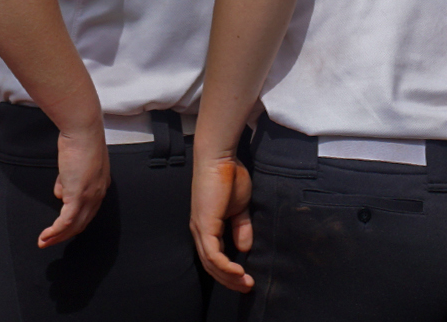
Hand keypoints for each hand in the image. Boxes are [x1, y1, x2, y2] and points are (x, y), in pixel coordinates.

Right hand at [38, 119, 110, 247]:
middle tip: (50, 241)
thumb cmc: (79, 140)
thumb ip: (68, 179)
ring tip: (44, 242)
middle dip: (65, 235)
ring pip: (74, 225)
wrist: (83, 131)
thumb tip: (60, 193)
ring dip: (57, 237)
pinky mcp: (78, 195)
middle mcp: (98, 193)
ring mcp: (89, 195)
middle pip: (82, 222)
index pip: (88, 210)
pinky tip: (46, 236)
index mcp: (100, 184)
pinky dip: (55, 231)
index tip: (61, 229)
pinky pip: (66, 221)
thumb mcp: (74, 163)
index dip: (75, 222)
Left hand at [191, 155, 254, 291]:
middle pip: (211, 266)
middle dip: (229, 280)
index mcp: (207, 227)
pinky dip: (225, 266)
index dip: (229, 271)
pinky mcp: (204, 226)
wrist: (220, 159)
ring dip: (229, 277)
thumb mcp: (240, 207)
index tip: (245, 278)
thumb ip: (242, 227)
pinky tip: (238, 271)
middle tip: (247, 287)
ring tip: (245, 283)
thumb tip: (244, 247)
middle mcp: (199, 231)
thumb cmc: (229, 177)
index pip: (214, 257)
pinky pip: (213, 255)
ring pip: (211, 264)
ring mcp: (200, 230)